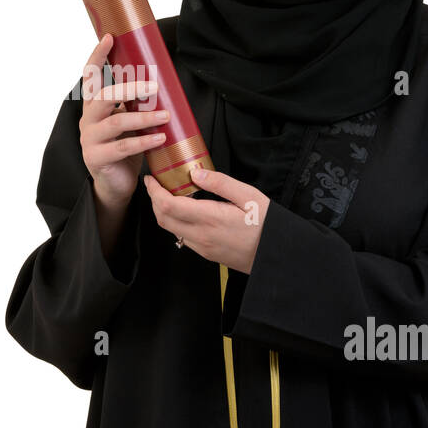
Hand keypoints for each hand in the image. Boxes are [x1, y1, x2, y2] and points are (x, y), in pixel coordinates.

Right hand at [79, 33, 168, 208]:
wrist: (114, 184)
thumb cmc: (124, 148)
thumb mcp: (128, 122)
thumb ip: (135, 105)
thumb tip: (162, 82)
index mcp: (93, 107)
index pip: (90, 77)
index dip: (98, 57)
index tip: (110, 37)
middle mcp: (88, 120)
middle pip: (103, 96)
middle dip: (129, 88)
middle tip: (154, 86)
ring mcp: (89, 139)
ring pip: (115, 122)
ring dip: (143, 117)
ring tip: (165, 115)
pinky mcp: (96, 158)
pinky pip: (122, 147)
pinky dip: (143, 141)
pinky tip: (160, 138)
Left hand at [143, 168, 269, 273]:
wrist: (275, 255)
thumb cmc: (266, 224)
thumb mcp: (248, 195)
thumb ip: (220, 183)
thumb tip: (196, 172)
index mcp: (210, 218)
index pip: (168, 205)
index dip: (154, 191)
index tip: (151, 179)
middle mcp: (201, 235)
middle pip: (163, 218)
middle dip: (153, 200)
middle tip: (156, 185)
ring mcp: (202, 247)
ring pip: (171, 229)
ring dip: (163, 212)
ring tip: (169, 195)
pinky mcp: (206, 254)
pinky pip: (183, 237)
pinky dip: (176, 223)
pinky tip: (186, 211)